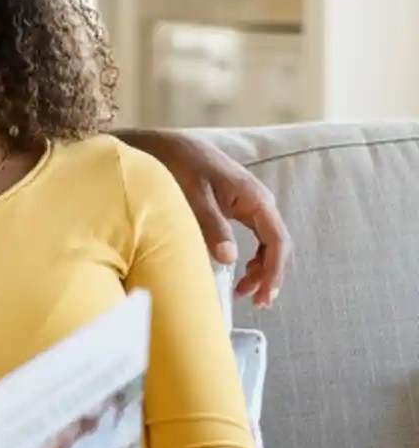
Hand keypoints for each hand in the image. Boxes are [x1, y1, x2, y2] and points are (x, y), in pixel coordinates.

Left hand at [118, 130, 290, 308]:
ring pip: (268, 244)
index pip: (277, 241)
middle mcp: (260, 202)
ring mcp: (251, 205)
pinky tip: (238, 272)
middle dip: (269, 275)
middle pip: (277, 246)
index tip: (263, 295)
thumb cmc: (182, 166)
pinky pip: (256, 238)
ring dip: (261, 269)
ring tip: (243, 292)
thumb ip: (212, 225)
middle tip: (255, 302)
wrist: (170, 146)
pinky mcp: (239, 208)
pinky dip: (251, 258)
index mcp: (255, 199)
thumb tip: (229, 259)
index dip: (273, 271)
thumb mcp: (194, 197)